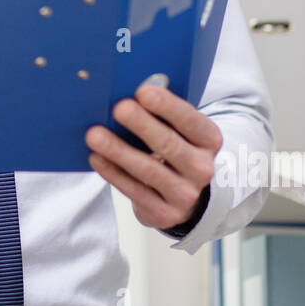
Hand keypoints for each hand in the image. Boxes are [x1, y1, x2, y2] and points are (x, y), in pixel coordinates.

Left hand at [84, 82, 221, 231]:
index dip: (168, 106)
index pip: (191, 121)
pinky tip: (96, 158)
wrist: (187, 197)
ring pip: (147, 170)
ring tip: (95, 135)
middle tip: (119, 108)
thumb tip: (132, 93)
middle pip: (169, 145)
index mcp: (209, 141)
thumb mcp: (182, 132)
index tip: (143, 92)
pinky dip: (113, 173)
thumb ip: (164, 115)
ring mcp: (185, 194)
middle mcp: (202, 169)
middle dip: (142, 125)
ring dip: (118, 150)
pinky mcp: (164, 213)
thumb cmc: (177, 151)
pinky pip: (134, 191)